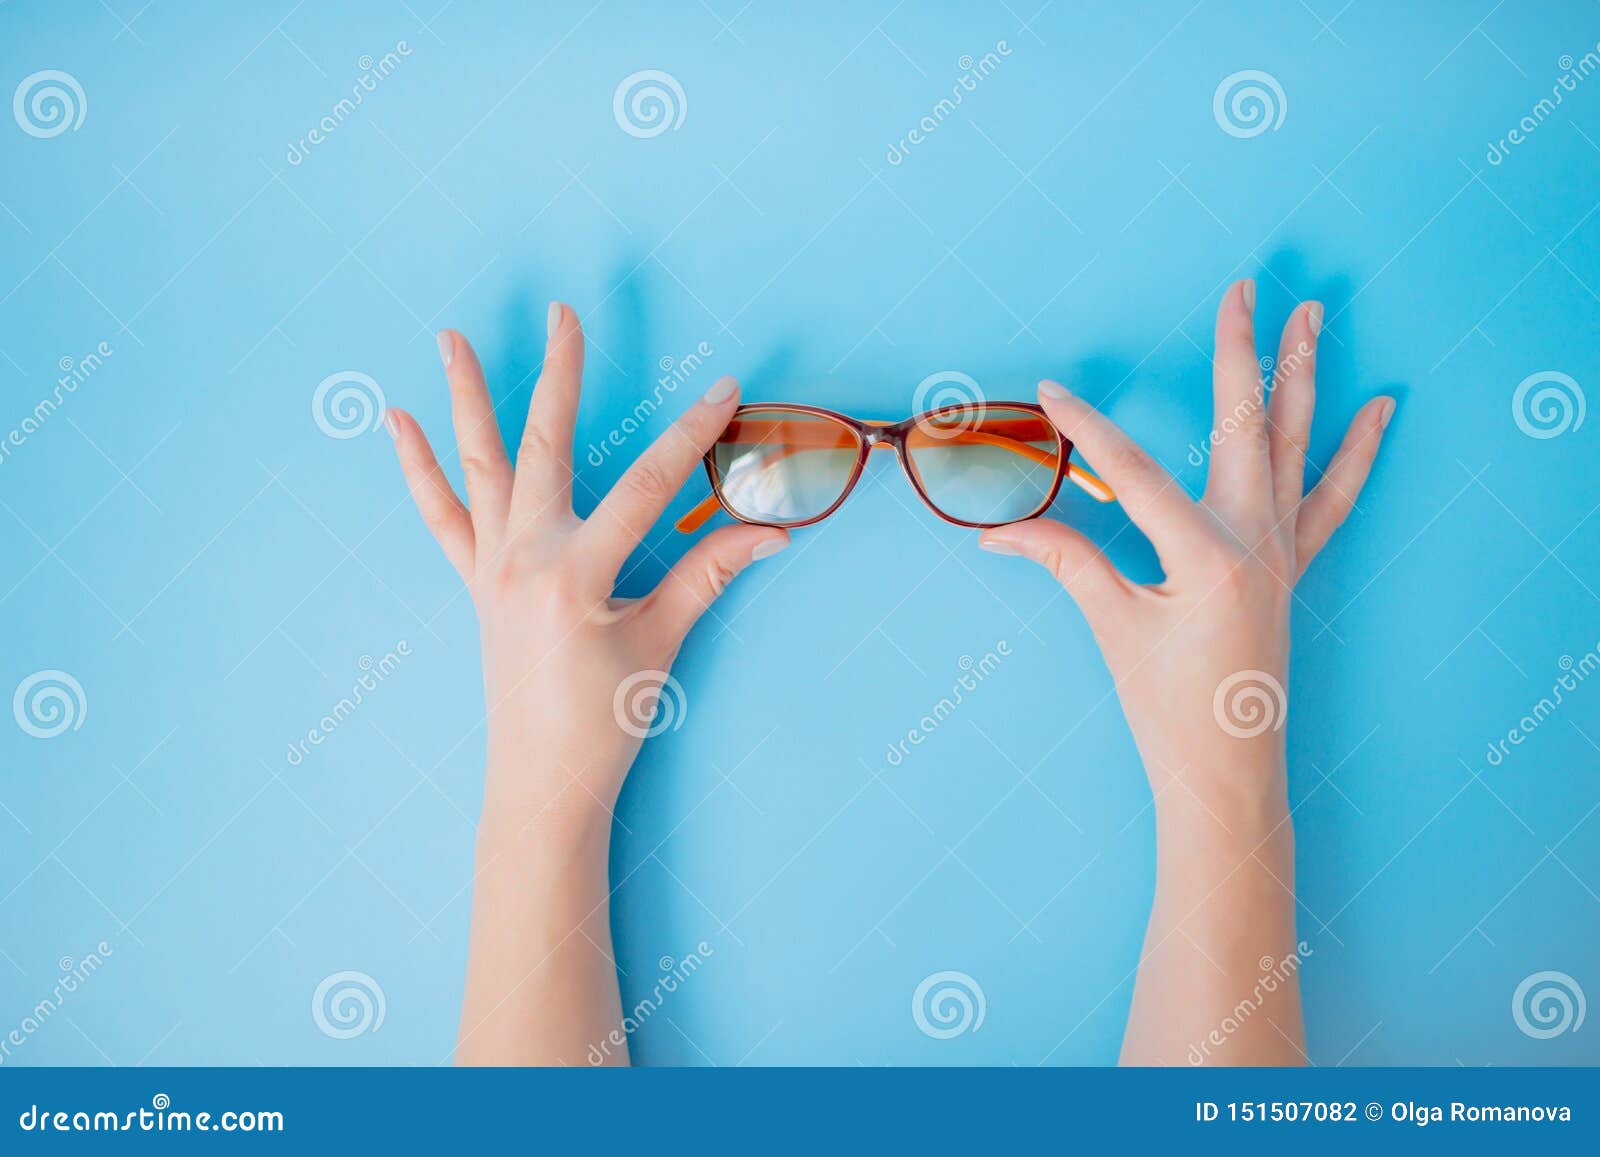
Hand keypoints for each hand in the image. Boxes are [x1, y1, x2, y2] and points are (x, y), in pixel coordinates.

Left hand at [387, 302, 786, 1064]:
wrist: (540, 785)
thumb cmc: (603, 723)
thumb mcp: (662, 643)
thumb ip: (710, 575)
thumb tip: (774, 532)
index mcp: (577, 573)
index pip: (651, 485)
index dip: (694, 435)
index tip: (726, 388)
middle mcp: (524, 558)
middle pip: (548, 445)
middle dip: (561, 374)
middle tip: (566, 313)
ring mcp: (492, 568)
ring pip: (477, 466)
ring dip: (464, 399)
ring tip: (448, 337)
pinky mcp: (476, 584)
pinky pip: (441, 517)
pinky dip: (418, 469)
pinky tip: (396, 423)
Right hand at [980, 279, 1392, 1064]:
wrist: (1227, 772)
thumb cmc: (1169, 710)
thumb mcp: (1113, 629)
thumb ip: (1066, 562)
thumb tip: (997, 533)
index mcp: (1207, 556)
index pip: (1134, 472)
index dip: (1088, 428)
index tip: (1051, 389)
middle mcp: (1256, 540)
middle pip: (1244, 425)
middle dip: (1240, 353)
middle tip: (1244, 289)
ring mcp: (1281, 551)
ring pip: (1296, 445)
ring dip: (1303, 377)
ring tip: (1313, 316)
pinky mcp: (1291, 566)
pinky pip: (1332, 497)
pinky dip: (1355, 451)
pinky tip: (1380, 408)